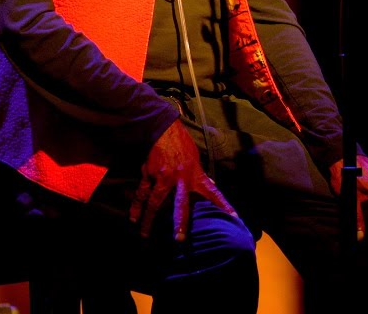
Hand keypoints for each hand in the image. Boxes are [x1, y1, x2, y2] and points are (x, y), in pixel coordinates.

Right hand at [130, 119, 237, 240]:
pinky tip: (132, 218)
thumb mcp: (196, 158)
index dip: (223, 205)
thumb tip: (210, 184)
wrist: (163, 129)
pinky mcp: (149, 175)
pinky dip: (135, 207)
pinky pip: (141, 194)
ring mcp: (162, 178)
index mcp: (195, 175)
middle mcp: (179, 179)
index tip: (234, 218)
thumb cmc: (182, 144)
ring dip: (149, 220)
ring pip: (155, 203)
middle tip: (179, 239)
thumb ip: (201, 174)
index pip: (212, 192)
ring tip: (145, 235)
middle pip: (180, 205)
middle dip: (180, 222)